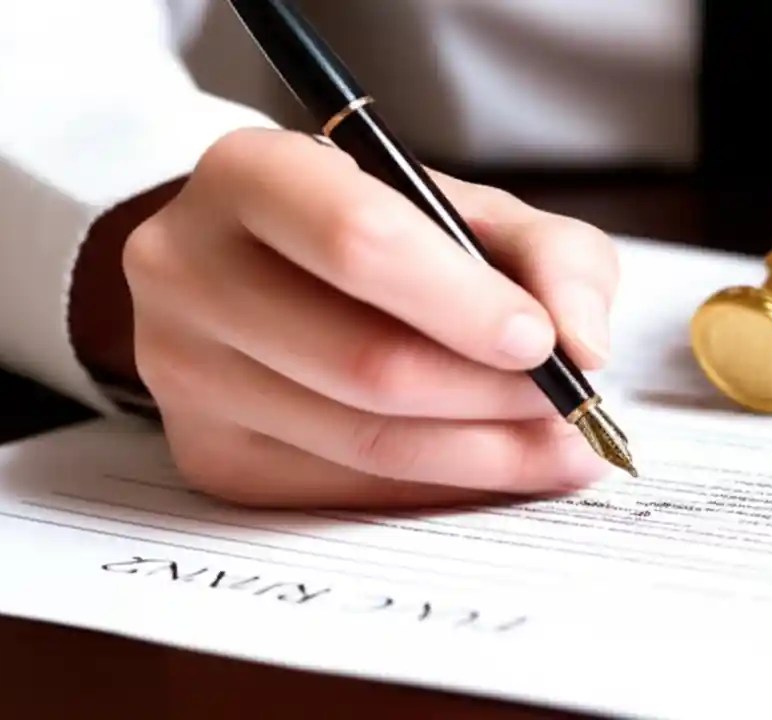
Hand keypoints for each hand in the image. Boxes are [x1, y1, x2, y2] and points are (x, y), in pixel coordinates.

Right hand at [122, 128, 618, 507]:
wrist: (256, 275)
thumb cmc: (381, 234)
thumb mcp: (471, 211)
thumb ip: (551, 255)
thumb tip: (586, 345)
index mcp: (249, 175)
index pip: (359, 242)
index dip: (466, 303)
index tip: (546, 342)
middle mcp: (188, 271)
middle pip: (367, 362)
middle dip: (494, 393)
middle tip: (571, 402)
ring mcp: (186, 376)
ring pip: (365, 442)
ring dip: (488, 452)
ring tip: (560, 442)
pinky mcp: (212, 458)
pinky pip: (351, 492)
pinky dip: (446, 486)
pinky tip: (499, 465)